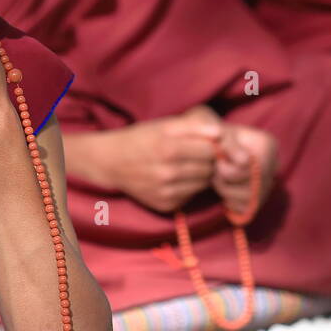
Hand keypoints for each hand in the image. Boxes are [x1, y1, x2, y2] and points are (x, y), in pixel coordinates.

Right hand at [107, 106, 221, 213]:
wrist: (111, 162)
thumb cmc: (142, 138)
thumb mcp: (164, 125)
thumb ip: (194, 126)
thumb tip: (219, 133)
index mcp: (168, 148)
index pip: (211, 150)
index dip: (213, 145)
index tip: (207, 142)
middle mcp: (167, 173)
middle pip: (209, 168)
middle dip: (209, 161)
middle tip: (198, 154)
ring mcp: (165, 192)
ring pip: (203, 184)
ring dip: (201, 174)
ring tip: (187, 165)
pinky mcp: (164, 205)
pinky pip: (191, 196)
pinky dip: (189, 187)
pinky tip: (177, 178)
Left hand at [211, 123, 277, 220]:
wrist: (218, 145)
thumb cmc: (218, 139)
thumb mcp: (221, 136)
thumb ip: (231, 146)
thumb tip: (245, 162)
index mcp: (268, 145)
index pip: (256, 169)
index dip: (231, 172)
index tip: (217, 163)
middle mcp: (274, 164)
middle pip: (254, 187)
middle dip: (227, 183)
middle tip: (214, 174)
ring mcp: (269, 181)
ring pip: (252, 200)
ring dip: (228, 194)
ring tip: (218, 182)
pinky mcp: (261, 196)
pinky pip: (249, 209)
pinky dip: (233, 204)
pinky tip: (224, 192)